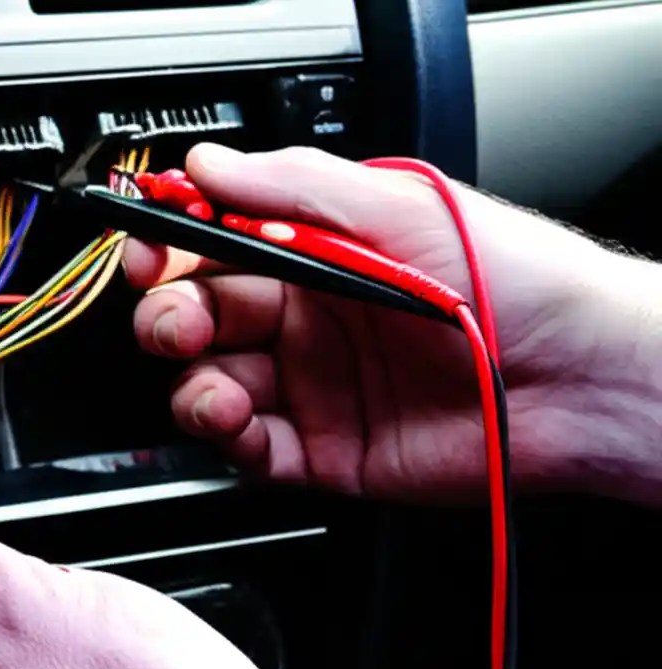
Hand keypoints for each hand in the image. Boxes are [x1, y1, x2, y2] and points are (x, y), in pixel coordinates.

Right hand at [125, 143, 661, 504]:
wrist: (577, 377)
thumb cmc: (508, 278)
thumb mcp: (391, 208)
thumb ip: (288, 188)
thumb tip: (206, 164)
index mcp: (313, 256)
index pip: (213, 249)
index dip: (167, 250)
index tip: (143, 252)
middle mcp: (305, 322)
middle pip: (200, 321)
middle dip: (170, 319)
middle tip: (176, 321)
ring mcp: (313, 388)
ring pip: (211, 386)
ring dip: (192, 384)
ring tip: (214, 384)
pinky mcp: (326, 451)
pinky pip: (251, 448)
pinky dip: (229, 436)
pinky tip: (236, 417)